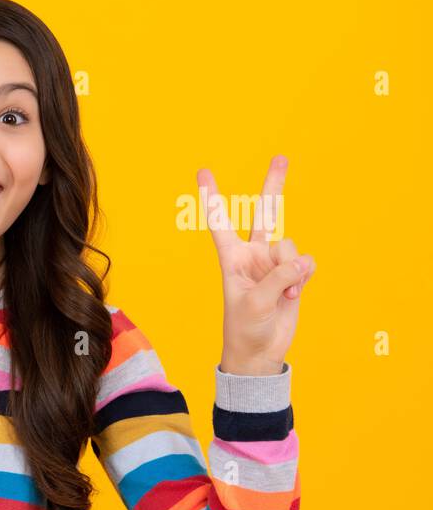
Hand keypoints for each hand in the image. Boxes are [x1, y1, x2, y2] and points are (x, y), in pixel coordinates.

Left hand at [199, 155, 315, 374]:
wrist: (260, 352)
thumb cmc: (245, 329)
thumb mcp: (255, 303)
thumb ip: (279, 278)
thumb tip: (303, 261)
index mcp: (231, 259)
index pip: (220, 222)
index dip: (212, 198)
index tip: (203, 171)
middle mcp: (253, 255)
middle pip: (264, 214)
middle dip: (274, 186)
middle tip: (281, 157)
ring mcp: (274, 264)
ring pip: (291, 246)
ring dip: (291, 270)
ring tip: (284, 293)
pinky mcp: (293, 275)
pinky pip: (306, 263)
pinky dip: (303, 278)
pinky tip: (293, 295)